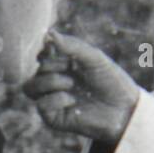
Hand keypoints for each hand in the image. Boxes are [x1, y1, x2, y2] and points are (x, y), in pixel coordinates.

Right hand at [22, 30, 139, 142]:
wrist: (124, 109)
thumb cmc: (111, 81)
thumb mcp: (93, 58)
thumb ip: (72, 45)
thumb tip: (49, 34)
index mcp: (61, 67)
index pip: (38, 56)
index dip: (41, 50)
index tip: (51, 47)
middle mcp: (53, 83)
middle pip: (32, 71)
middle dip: (50, 66)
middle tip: (69, 67)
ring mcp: (52, 101)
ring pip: (30, 88)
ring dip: (49, 82)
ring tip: (70, 83)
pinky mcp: (53, 118)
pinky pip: (41, 105)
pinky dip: (56, 99)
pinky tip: (72, 101)